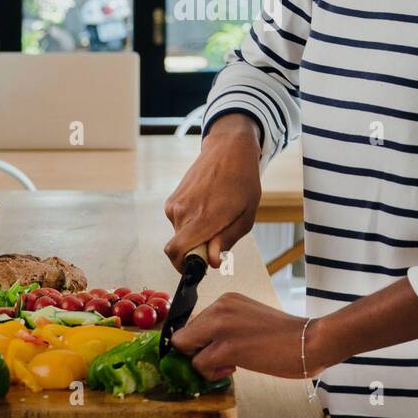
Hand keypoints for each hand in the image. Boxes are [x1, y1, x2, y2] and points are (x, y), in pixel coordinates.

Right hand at [163, 113, 261, 272]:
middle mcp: (182, 212)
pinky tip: (207, 207)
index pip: (177, 253)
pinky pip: (178, 223)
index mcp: (202, 218)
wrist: (228, 150)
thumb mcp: (246, 216)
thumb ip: (226, 241)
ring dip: (195, 235)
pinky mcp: (172, 199)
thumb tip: (210, 262)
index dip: (186, 267)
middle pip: (180, 248)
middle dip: (196, 251)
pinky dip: (191, 223)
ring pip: (180, 235)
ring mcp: (174, 205)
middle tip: (218, 237)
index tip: (202, 264)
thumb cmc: (243, 183)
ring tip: (215, 216)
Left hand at [170, 292, 315, 379]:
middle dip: (193, 354)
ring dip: (202, 365)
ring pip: (186, 350)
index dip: (196, 343)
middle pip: (183, 336)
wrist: (310, 340)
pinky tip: (232, 369)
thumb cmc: (285, 336)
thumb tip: (205, 347)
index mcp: (225, 300)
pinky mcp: (226, 347)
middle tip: (215, 363)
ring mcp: (221, 326)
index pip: (192, 323)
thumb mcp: (248, 320)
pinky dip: (210, 374)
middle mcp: (219, 307)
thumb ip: (225, 328)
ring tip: (228, 365)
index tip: (206, 353)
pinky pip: (199, 365)